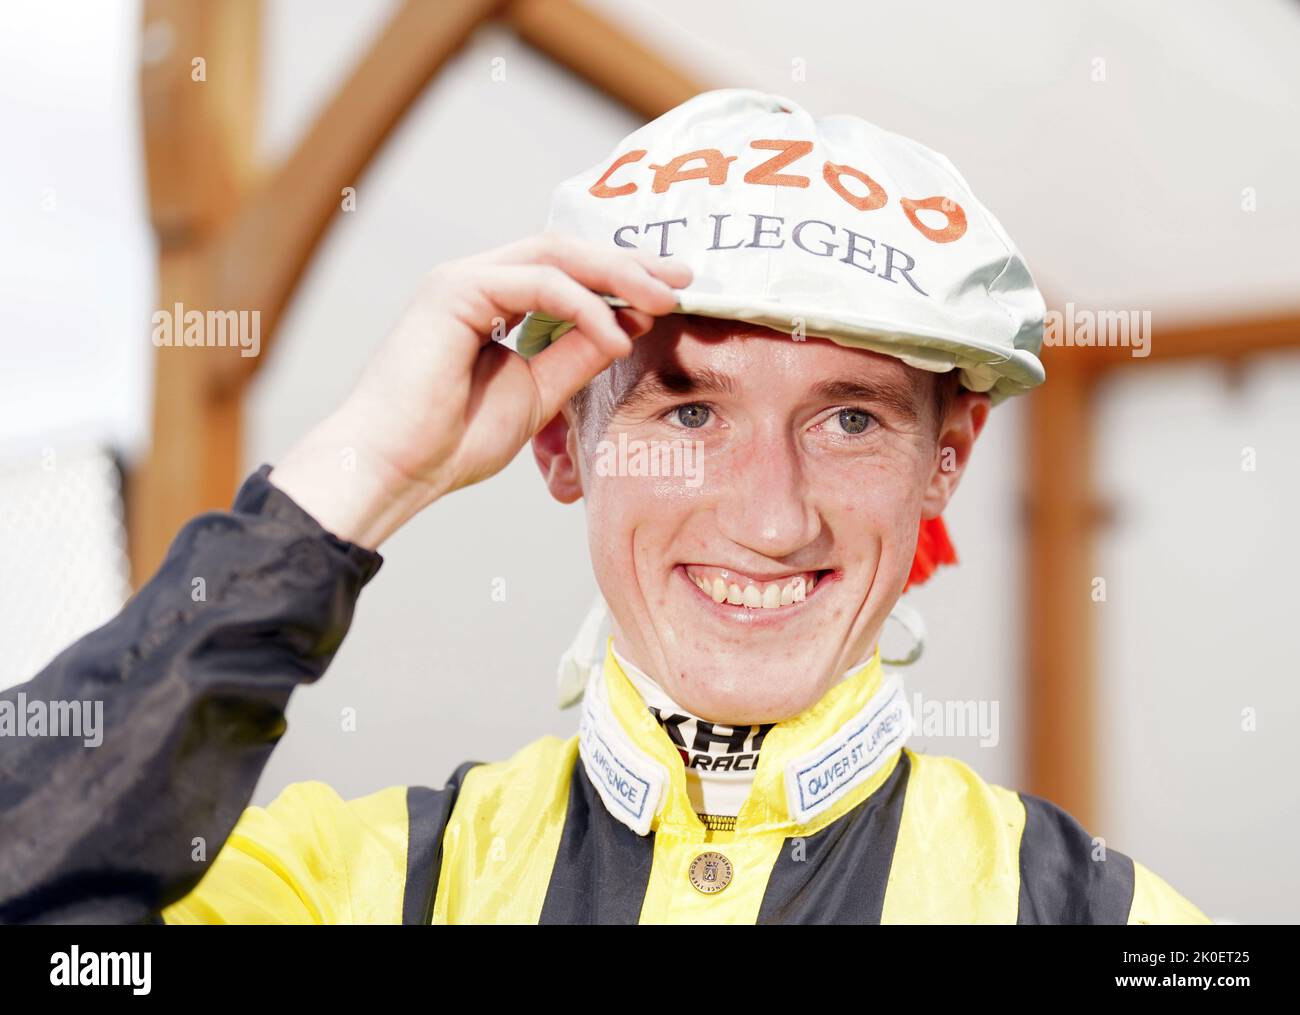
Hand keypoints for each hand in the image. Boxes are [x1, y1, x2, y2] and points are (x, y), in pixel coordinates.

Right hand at [269, 235, 691, 547]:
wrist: (394, 468)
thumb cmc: (451, 441)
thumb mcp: (539, 394)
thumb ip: (578, 355)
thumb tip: (630, 324)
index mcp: (493, 302)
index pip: (568, 273)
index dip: (623, 277)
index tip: (673, 293)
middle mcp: (478, 280)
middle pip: (568, 252)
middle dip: (631, 263)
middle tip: (684, 278)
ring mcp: (464, 279)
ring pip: (556, 255)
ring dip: (617, 275)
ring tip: (662, 301)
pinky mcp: (455, 288)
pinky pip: (537, 283)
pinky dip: (584, 307)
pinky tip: (615, 336)